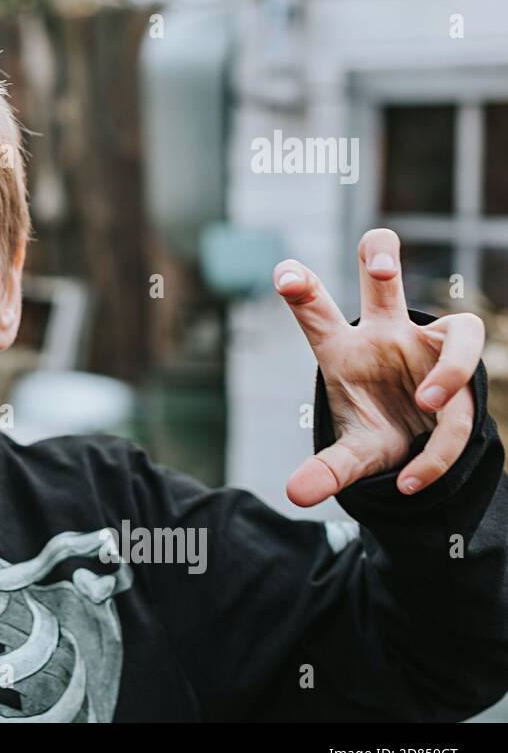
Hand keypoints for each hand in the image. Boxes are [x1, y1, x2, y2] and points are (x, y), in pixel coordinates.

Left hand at [273, 228, 484, 506]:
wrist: (420, 451)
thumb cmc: (377, 433)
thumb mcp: (350, 454)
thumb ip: (327, 469)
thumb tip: (296, 494)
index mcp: (345, 350)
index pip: (318, 314)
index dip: (302, 291)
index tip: (284, 273)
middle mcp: (388, 337)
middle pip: (385, 284)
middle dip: (380, 258)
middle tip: (378, 263)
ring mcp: (432, 348)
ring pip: (462, 330)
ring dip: (450, 366)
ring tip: (426, 403)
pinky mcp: (468, 373)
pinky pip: (469, 396)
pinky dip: (443, 441)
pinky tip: (415, 477)